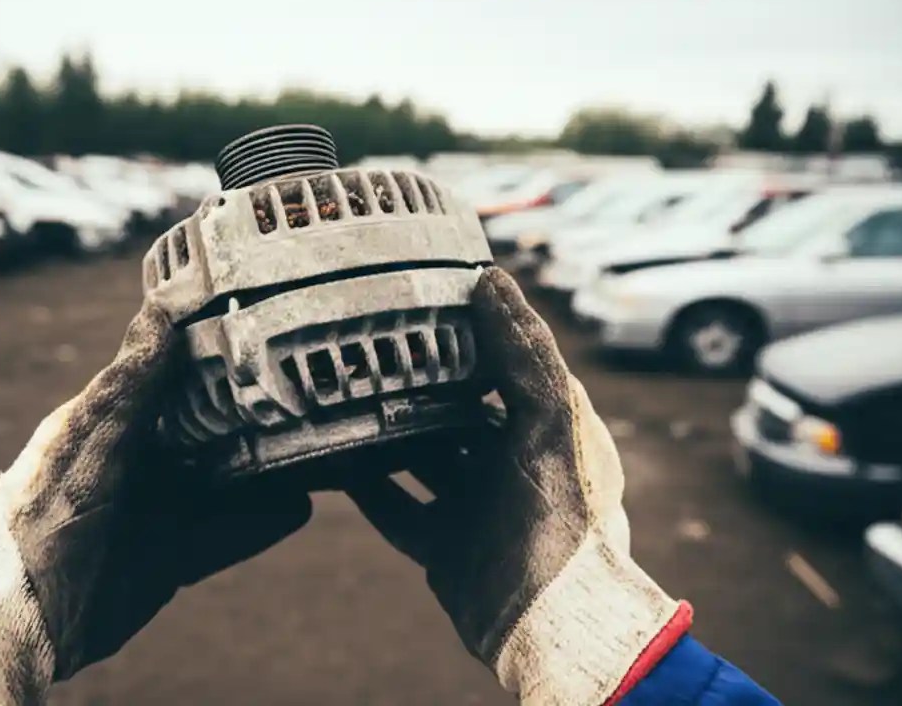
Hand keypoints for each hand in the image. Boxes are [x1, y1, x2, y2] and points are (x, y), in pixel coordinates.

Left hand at [0, 301, 311, 703]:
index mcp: (113, 422)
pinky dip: (262, 521)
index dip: (214, 356)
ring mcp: (158, 509)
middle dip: (253, 414)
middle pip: (209, 428)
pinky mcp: (171, 554)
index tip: (263, 332)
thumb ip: (128, 385)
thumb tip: (161, 311)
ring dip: (267, 469)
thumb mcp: (88, 442)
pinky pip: (227, 532)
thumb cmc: (40, 515)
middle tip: (307, 392)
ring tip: (317, 448)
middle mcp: (140, 460)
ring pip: (225, 481)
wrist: (22, 617)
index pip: (172, 376)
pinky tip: (299, 507)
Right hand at [346, 267, 688, 704]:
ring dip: (384, 433)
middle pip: (452, 409)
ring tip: (342, 397)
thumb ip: (525, 351)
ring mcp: (474, 505)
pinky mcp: (444, 545)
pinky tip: (336, 461)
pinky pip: (395, 508)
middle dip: (415, 382)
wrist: (551, 621)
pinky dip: (367, 487)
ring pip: (418, 457)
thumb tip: (492, 280)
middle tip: (365, 348)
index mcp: (540, 427)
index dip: (467, 332)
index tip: (419, 299)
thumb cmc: (566, 513)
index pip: (499, 364)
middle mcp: (507, 462)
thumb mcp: (550, 418)